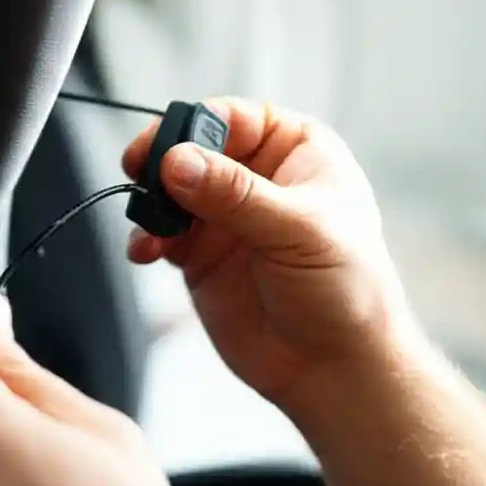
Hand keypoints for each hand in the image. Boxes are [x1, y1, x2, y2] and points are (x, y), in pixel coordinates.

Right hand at [124, 98, 416, 404]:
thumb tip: (177, 162)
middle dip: (162, 163)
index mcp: (296, 151)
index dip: (196, 128)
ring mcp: (226, 217)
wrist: (335, 367)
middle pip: (192, 149)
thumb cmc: (346, 291)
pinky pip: (161, 233)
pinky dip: (146, 238)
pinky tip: (146, 252)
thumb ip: (234, 195)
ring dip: (151, 204)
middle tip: (140, 175)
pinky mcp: (202, 256)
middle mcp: (257, 177)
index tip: (168, 152)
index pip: (233, 118)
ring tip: (150, 230)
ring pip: (170, 191)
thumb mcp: (297, 231)